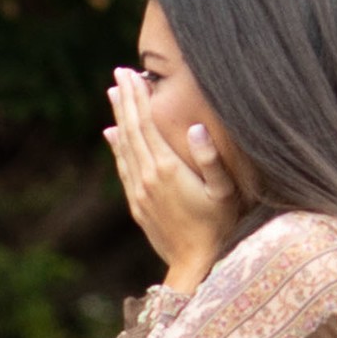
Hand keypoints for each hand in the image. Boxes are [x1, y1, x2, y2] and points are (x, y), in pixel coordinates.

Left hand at [103, 67, 238, 294]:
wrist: (194, 263)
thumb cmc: (218, 224)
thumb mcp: (224, 190)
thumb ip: (210, 158)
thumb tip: (196, 128)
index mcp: (166, 169)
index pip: (146, 125)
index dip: (137, 98)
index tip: (129, 75)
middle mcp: (147, 178)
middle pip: (131, 131)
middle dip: (125, 101)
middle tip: (118, 74)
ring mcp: (139, 192)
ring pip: (123, 147)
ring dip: (119, 119)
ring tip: (114, 94)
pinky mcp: (137, 204)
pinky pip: (123, 168)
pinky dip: (117, 147)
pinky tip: (112, 134)